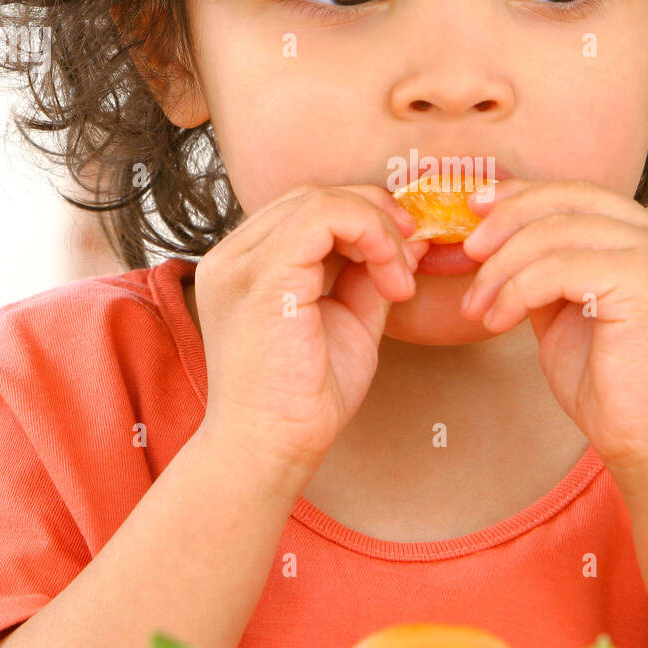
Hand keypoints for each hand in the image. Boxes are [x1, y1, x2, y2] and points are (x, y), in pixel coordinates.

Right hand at [192, 185, 428, 479]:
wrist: (271, 452)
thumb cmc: (304, 400)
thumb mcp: (348, 320)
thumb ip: (367, 275)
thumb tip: (405, 239)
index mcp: (247, 266)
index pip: (306, 209)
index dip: (364, 217)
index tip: (405, 253)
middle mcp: (234, 256)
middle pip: (314, 195)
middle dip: (376, 216)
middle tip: (412, 258)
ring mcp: (241, 262)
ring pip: (321, 199)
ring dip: (378, 230)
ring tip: (400, 279)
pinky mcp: (262, 275)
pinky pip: (323, 216)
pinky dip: (370, 235)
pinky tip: (392, 279)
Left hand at [457, 178, 647, 488]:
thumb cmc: (611, 391)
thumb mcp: (567, 315)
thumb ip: (546, 272)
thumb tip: (493, 239)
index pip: (579, 194)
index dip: (522, 195)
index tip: (475, 209)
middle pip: (568, 199)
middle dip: (507, 219)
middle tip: (466, 251)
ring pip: (556, 232)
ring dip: (501, 267)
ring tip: (475, 306)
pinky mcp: (646, 282)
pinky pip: (558, 267)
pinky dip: (515, 290)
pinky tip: (496, 321)